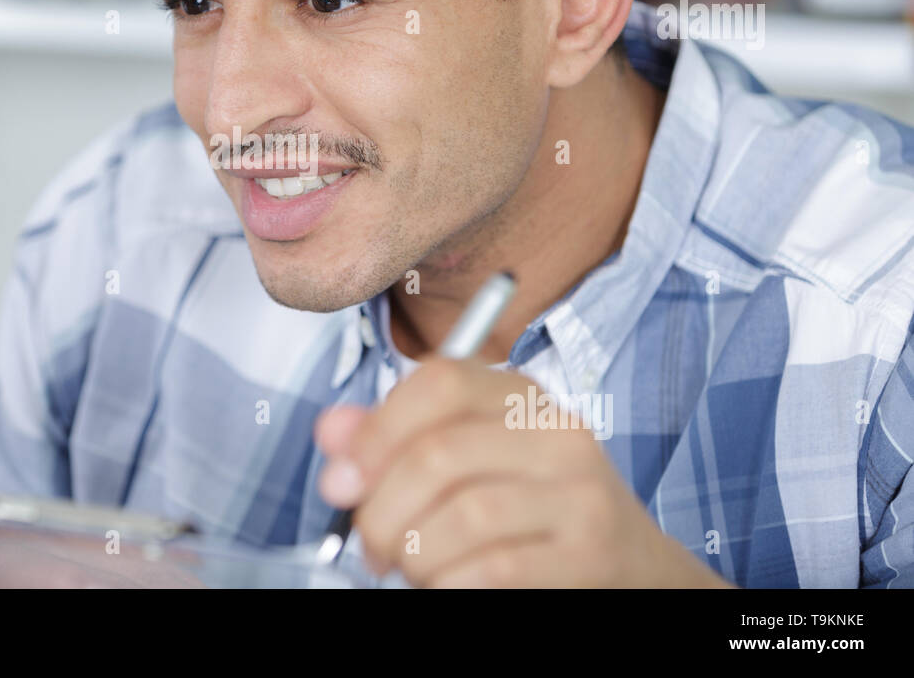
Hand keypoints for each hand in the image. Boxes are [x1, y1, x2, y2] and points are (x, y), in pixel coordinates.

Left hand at [315, 359, 733, 587]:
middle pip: (438, 453)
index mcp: (519, 395)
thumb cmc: (532, 510)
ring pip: (463, 514)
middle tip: (371, 545)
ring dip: (414, 552)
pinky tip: (442, 584)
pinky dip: (447, 581)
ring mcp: (580, 491)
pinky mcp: (588, 551)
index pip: (439, 380)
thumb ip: (395, 440)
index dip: (376, 430)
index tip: (345, 479)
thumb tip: (332, 432)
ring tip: (411, 567)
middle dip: (381, 509)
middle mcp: (556, 431)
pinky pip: (494, 565)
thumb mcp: (468, 460)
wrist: (632, 568)